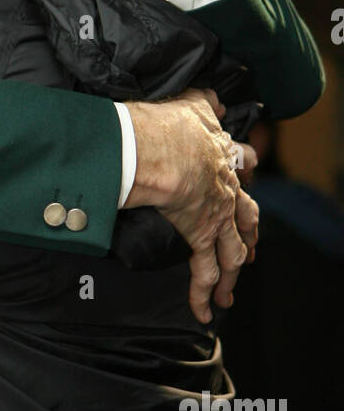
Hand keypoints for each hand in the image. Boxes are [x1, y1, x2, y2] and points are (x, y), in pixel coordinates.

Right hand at [124, 88, 258, 323]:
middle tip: (251, 248)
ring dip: (233, 273)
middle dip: (249, 233)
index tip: (248, 169)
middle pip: (246, 215)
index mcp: (220, 154)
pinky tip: (204, 314)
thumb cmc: (166, 125)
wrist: (159, 148)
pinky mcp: (200, 237)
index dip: (245, 167)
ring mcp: (216, 215)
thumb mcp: (191, 103)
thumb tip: (214, 96)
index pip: (241, 161)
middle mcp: (225, 188)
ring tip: (230, 293)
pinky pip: (204, 273)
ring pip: (232, 250)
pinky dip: (203, 296)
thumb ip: (204, 101)